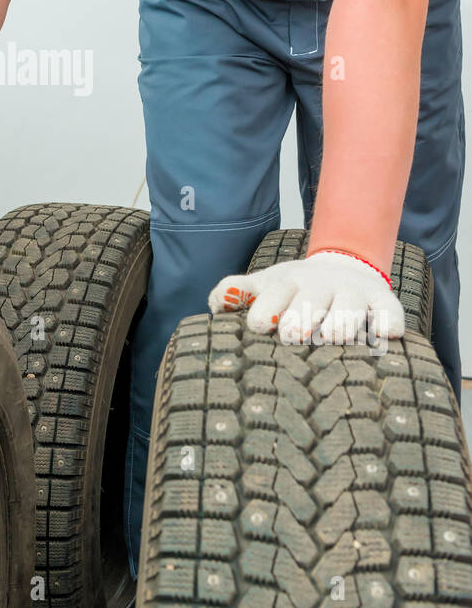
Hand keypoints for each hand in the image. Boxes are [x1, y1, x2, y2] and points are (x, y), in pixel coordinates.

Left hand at [207, 250, 403, 345]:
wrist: (343, 269)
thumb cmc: (295, 289)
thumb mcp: (265, 285)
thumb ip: (237, 291)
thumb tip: (216, 303)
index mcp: (289, 283)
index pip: (276, 293)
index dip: (268, 308)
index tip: (259, 325)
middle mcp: (322, 287)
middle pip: (312, 301)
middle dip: (302, 317)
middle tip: (293, 335)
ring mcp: (354, 294)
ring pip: (351, 308)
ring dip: (342, 322)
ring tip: (334, 337)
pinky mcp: (383, 303)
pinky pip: (390, 313)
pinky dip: (388, 323)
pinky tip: (383, 335)